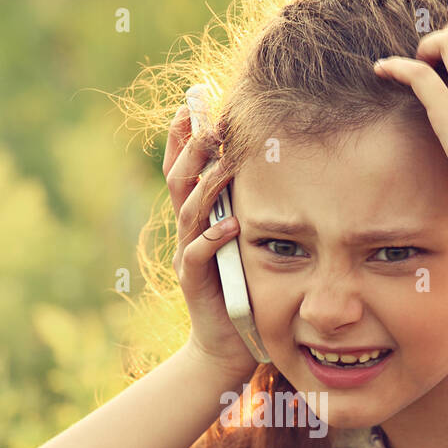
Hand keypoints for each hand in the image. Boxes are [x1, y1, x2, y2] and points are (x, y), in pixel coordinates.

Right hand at [162, 102, 257, 383]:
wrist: (228, 344)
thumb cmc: (242, 289)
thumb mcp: (244, 241)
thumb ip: (246, 209)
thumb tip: (268, 168)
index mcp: (197, 219)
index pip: (183, 170)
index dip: (181, 137)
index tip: (191, 103)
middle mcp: (186, 233)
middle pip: (179, 181)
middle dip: (191, 149)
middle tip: (206, 120)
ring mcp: (187, 257)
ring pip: (188, 213)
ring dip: (205, 186)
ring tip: (222, 164)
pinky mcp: (194, 284)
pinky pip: (198, 256)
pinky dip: (212, 238)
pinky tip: (230, 223)